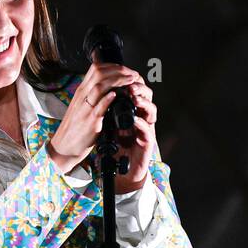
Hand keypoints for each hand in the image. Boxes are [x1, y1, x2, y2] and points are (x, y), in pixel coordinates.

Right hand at [46, 63, 147, 175]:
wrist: (64, 146)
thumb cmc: (75, 127)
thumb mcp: (83, 106)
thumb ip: (93, 95)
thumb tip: (109, 86)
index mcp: (82, 91)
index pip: (96, 68)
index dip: (114, 66)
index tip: (126, 71)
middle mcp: (82, 96)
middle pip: (99, 73)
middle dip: (119, 71)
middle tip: (133, 74)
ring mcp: (85, 108)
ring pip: (99, 86)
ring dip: (118, 81)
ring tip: (131, 81)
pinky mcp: (90, 121)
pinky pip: (98, 107)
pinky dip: (107, 99)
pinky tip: (116, 95)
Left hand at [112, 78, 155, 192]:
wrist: (122, 171)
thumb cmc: (116, 148)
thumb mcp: (108, 126)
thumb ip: (107, 111)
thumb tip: (96, 95)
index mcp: (131, 112)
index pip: (135, 92)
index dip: (130, 82)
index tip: (121, 76)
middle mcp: (141, 118)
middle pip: (146, 97)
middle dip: (140, 88)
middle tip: (131, 85)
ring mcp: (146, 129)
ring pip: (151, 110)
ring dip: (143, 102)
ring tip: (134, 98)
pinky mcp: (148, 142)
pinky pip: (148, 130)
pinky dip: (142, 124)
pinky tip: (135, 120)